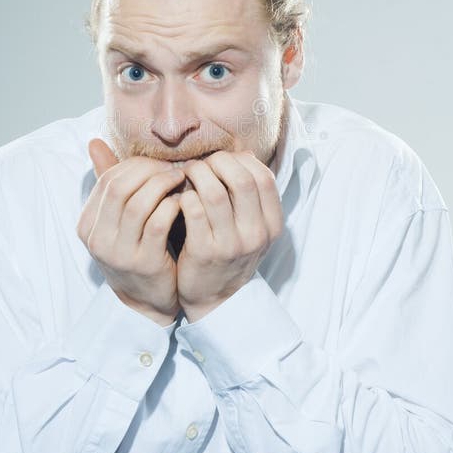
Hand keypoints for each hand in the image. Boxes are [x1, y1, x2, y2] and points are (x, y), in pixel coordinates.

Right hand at [76, 138, 184, 325]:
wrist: (147, 299)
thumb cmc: (136, 249)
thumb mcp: (119, 219)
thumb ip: (111, 182)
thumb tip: (95, 141)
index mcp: (88, 224)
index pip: (108, 180)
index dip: (135, 166)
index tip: (159, 163)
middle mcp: (97, 238)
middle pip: (120, 188)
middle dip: (150, 172)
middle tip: (173, 168)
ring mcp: (118, 253)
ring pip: (138, 204)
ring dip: (163, 186)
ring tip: (181, 180)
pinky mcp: (143, 264)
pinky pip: (158, 224)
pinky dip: (172, 207)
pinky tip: (184, 202)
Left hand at [176, 151, 283, 321]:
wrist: (215, 298)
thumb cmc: (230, 252)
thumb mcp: (252, 226)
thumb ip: (251, 194)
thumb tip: (241, 154)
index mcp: (272, 224)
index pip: (264, 177)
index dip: (241, 161)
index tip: (223, 161)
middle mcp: (256, 234)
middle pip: (241, 180)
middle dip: (218, 163)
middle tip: (202, 164)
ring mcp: (231, 245)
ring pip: (215, 193)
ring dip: (198, 176)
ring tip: (187, 174)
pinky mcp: (204, 252)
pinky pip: (193, 211)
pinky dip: (185, 196)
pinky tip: (180, 197)